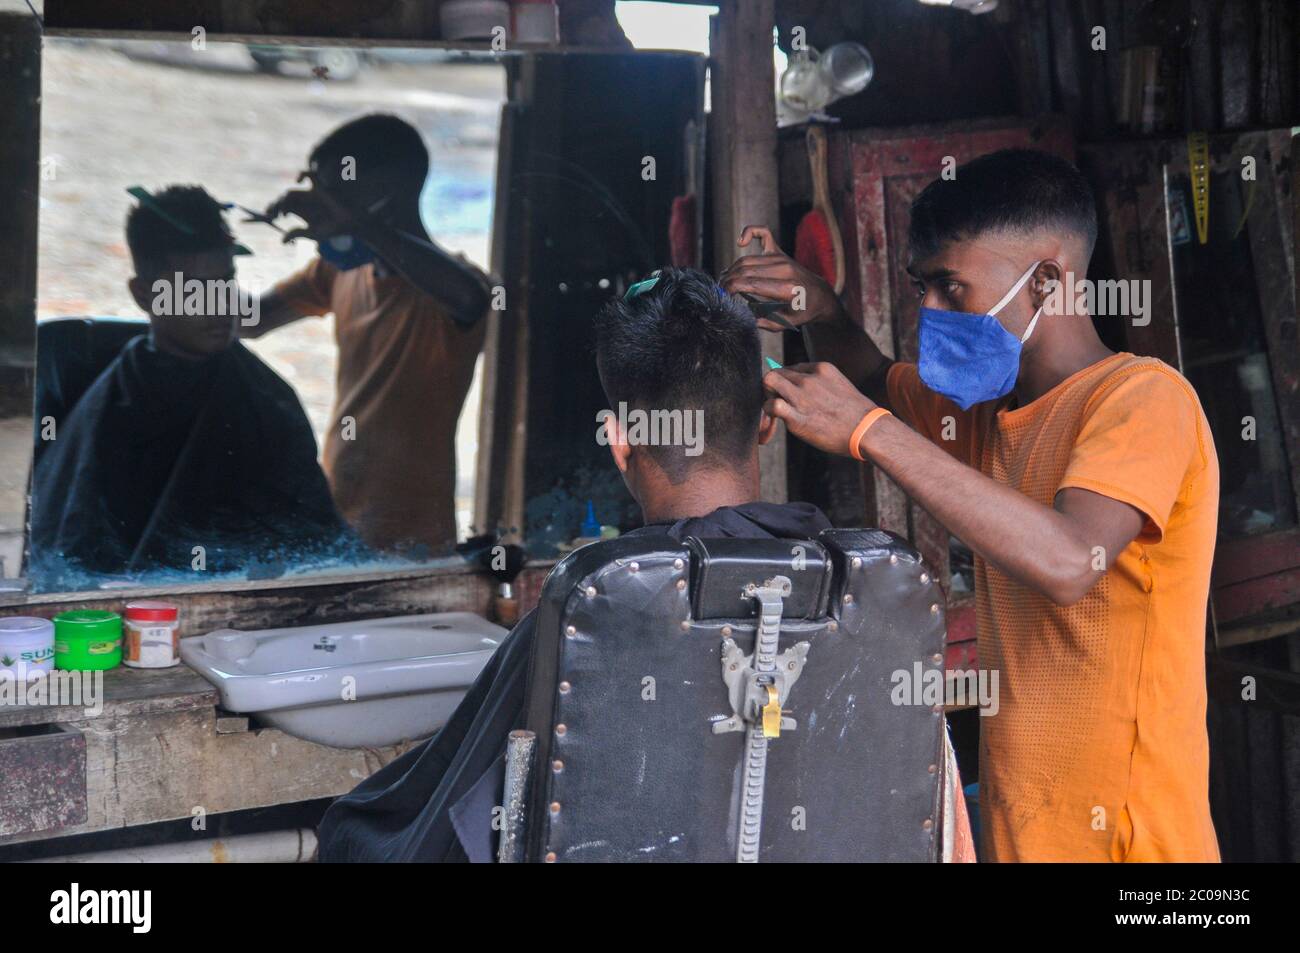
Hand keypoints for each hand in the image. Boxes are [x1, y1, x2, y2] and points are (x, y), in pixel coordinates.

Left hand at [265, 171, 357, 243]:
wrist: (350, 223)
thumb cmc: (333, 229)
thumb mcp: (313, 233)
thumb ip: (297, 234)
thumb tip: (281, 241)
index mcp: (300, 210)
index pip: (282, 206)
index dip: (274, 210)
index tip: (270, 217)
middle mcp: (303, 200)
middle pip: (283, 199)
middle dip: (276, 206)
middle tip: (271, 214)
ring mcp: (310, 192)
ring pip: (291, 191)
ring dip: (285, 199)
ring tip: (283, 210)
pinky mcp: (320, 186)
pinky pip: (308, 175)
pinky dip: (303, 174)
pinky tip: (298, 181)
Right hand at [720, 225, 842, 330]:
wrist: (820, 296)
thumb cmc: (802, 312)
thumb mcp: (784, 324)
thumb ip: (762, 322)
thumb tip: (740, 314)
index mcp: (787, 289)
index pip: (750, 284)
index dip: (731, 289)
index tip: (723, 297)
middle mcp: (784, 269)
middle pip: (745, 271)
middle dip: (728, 281)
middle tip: (721, 292)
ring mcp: (781, 258)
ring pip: (747, 260)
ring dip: (732, 270)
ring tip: (726, 282)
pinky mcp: (779, 251)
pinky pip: (763, 232)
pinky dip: (749, 232)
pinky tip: (741, 242)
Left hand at [763, 362, 874, 456]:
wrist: (868, 430)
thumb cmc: (857, 414)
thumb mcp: (840, 386)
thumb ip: (822, 384)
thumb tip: (804, 390)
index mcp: (822, 368)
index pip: (792, 367)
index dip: (787, 382)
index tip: (790, 395)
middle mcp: (809, 379)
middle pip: (776, 372)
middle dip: (773, 386)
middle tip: (778, 401)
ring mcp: (802, 396)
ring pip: (769, 381)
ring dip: (767, 394)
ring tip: (774, 409)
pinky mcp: (797, 417)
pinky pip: (770, 405)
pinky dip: (767, 412)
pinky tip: (774, 421)